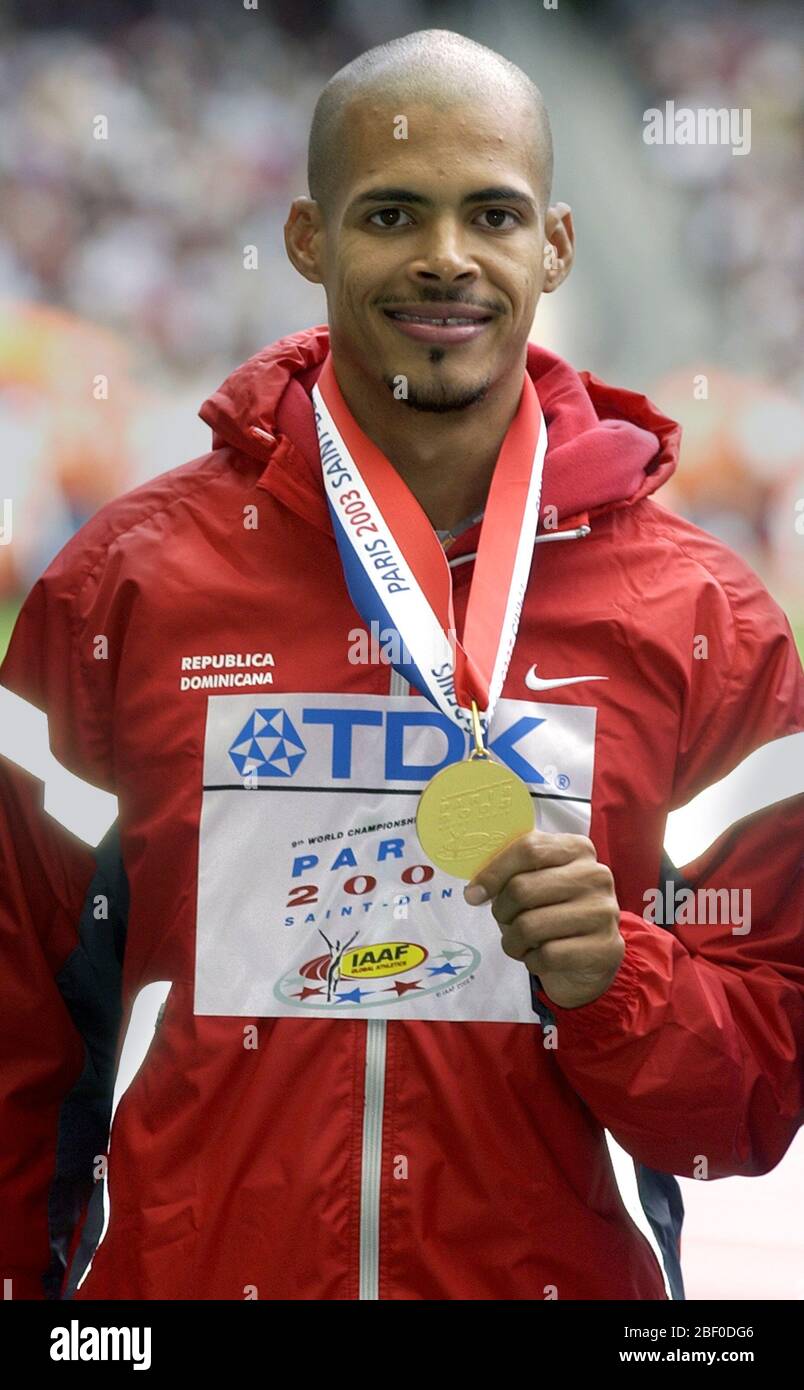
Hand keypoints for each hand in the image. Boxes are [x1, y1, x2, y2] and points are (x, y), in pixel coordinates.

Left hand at [463, 829, 623, 1008]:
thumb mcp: (535, 882)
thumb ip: (510, 873)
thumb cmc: (553, 911)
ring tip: (520, 942)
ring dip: (513, 941)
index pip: (528, 848)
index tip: (474, 893)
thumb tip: (475, 890)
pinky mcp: (605, 948)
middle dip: (502, 911)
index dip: (493, 872)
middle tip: (505, 920)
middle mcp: (596, 875)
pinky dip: (532, 961)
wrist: (590, 957)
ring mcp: (604, 912)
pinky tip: (540, 957)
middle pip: (523, 888)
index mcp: (577, 849)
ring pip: (530, 926)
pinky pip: (548, 955)